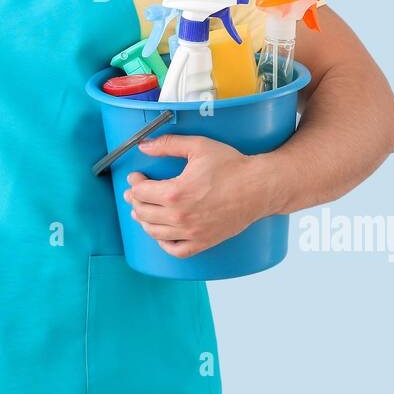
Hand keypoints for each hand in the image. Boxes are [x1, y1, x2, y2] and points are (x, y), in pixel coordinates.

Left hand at [123, 134, 270, 258]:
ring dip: (144, 221)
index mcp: (176, 192)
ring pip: (155, 232)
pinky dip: (164, 243)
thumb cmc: (232, 167)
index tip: (135, 178)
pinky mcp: (203, 242)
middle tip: (134, 193)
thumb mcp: (198, 146)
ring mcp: (192, 232)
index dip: (134, 183)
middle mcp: (181, 216)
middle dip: (135, 201)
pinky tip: (161, 234)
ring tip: (142, 212)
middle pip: (144, 212)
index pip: (141, 192)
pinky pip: (176, 250)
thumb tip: (144, 145)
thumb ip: (168, 144)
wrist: (259, 187)